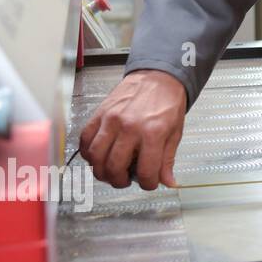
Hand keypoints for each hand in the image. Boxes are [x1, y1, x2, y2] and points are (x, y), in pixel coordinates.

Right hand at [79, 69, 187, 189]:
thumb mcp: (175, 131)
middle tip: (125, 180)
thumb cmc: (168, 103)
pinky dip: (88, 154)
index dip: (147, 184)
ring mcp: (111, 120)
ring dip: (101, 171)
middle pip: (114, 167)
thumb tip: (168, 182)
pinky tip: (98, 157)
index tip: (148, 183)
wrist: (157, 77)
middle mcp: (129, 127)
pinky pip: (85, 140)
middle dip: (119, 181)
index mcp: (153, 133)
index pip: (145, 171)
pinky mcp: (99, 114)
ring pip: (96, 157)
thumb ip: (168, 159)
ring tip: (110, 172)